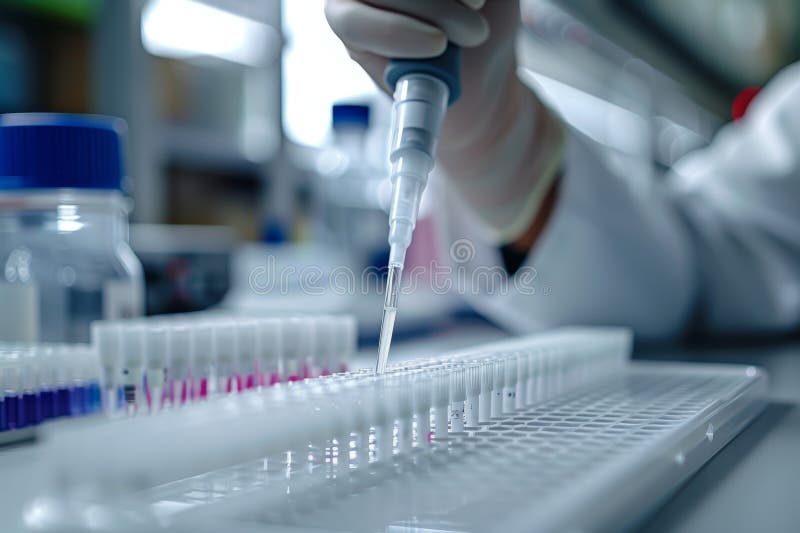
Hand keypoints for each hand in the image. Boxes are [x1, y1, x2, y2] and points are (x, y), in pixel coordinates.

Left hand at [326, 0, 562, 246]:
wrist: (478, 75)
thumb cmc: (445, 90)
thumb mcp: (428, 98)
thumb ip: (416, 84)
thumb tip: (410, 103)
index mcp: (353, 27)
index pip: (347, 18)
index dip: (388, 30)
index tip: (436, 47)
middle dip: (434, 7)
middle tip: (474, 33)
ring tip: (481, 10)